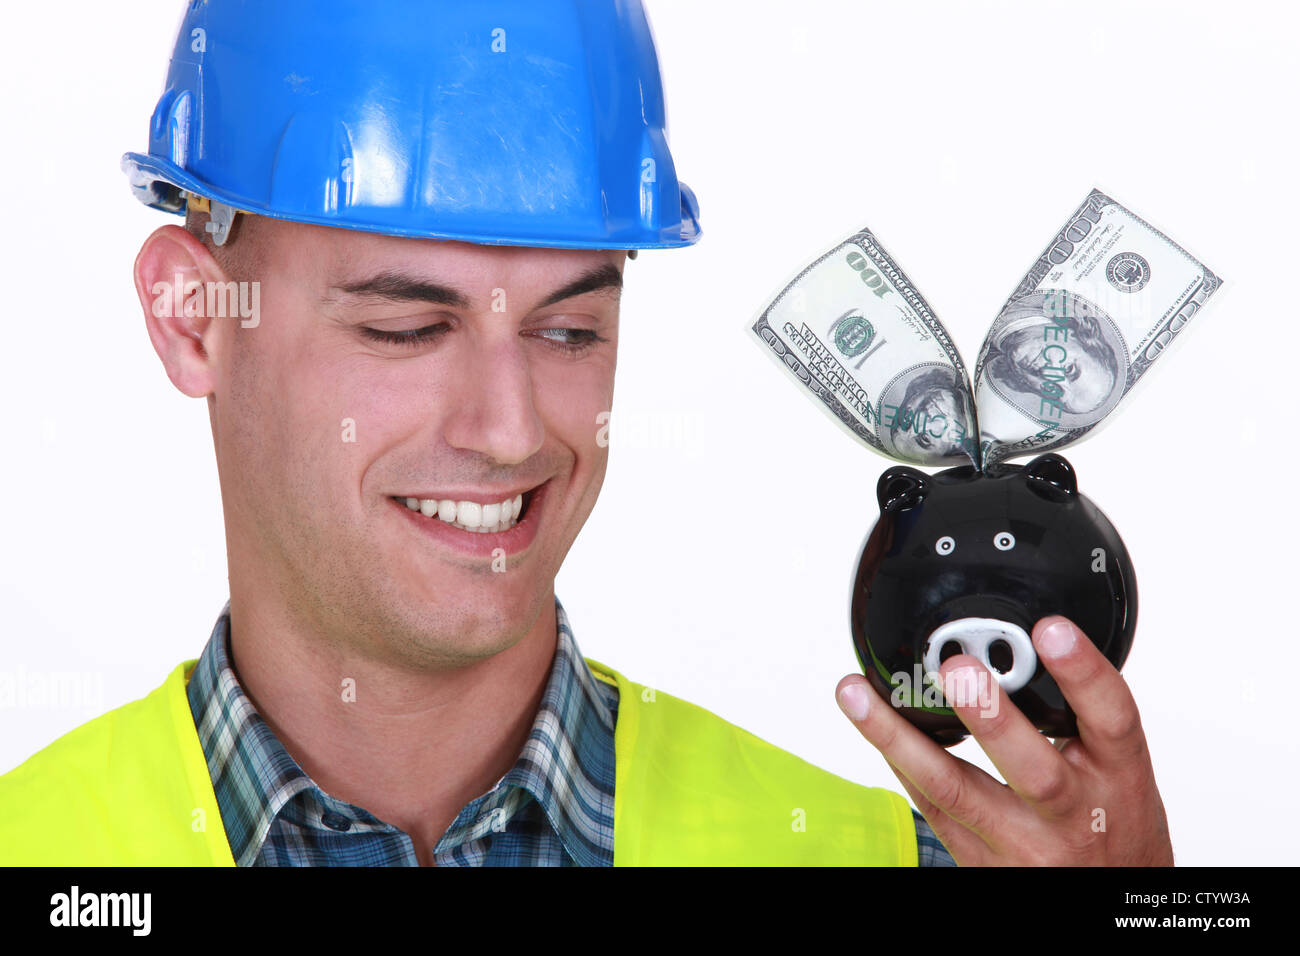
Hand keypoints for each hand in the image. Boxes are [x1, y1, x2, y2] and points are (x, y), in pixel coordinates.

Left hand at [835, 615, 1173, 865]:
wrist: (1112, 895)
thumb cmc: (1114, 825)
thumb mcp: (1120, 770)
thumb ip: (1079, 717)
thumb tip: (1024, 648)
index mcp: (1119, 776)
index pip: (1112, 720)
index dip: (1082, 674)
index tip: (1052, 629)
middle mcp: (1073, 814)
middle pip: (1032, 768)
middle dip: (991, 717)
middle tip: (957, 669)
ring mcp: (1023, 843)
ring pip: (954, 791)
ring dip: (899, 738)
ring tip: (859, 695)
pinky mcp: (980, 859)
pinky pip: (931, 806)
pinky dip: (898, 761)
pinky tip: (872, 726)